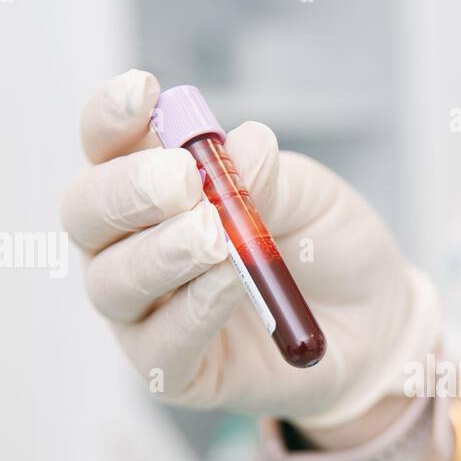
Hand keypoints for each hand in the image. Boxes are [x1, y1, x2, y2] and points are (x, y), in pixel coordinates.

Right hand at [59, 70, 437, 426]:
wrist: (374, 322)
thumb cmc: (325, 246)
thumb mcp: (310, 196)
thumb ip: (268, 176)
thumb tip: (240, 149)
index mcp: (151, 186)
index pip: (106, 146)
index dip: (110, 117)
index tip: (144, 91)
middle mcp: (131, 246)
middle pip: (86, 214)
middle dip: (128, 191)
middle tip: (182, 180)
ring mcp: (145, 311)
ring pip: (113, 282)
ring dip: (160, 253)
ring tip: (213, 238)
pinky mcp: (172, 369)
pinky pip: (160, 344)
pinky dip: (192, 309)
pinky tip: (226, 283)